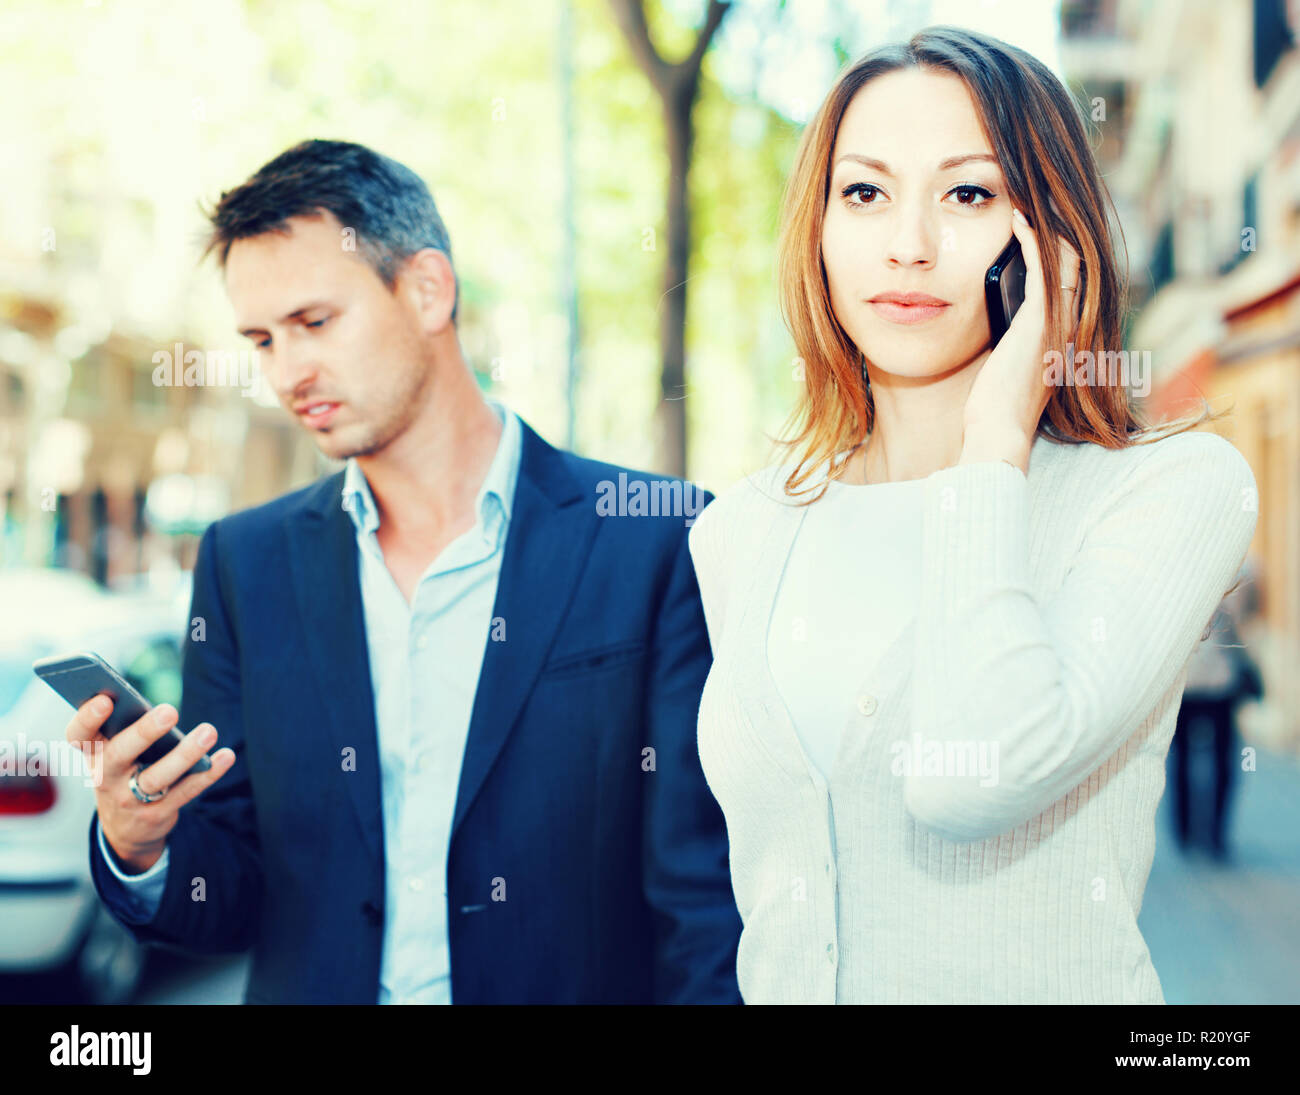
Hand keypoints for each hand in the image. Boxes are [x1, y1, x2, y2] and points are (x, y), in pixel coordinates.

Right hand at [66, 696, 235, 873]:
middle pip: (120, 753)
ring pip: (157, 776)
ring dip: (185, 754)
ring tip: (208, 731)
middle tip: (170, 711)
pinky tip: (225, 756)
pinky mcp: (157, 813)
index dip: (87, 718)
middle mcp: (106, 777)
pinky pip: (186, 791)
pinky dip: (208, 773)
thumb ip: (125, 728)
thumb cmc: (124, 771)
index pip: (79, 736)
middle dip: (144, 732)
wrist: (125, 828)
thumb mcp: (113, 752)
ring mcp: (130, 798)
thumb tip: (156, 705)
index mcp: (93, 754)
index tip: (106, 699)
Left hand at [961, 206, 1083, 458]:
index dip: (1059, 251)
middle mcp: (1069, 325)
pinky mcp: (1042, 320)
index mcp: (1063, 336)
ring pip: (1065, 259)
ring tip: (1030, 201)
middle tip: (1039, 201)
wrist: (998, 431)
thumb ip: (1013, 345)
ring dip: (1047, 228)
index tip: (1038, 225)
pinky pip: (1045, 268)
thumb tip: (999, 331)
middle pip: (1075, 263)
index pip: (1070, 282)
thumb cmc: (995, 408)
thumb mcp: (1008, 369)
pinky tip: (1019, 220)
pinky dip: (1033, 240)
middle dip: (1058, 230)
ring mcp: (1059, 322)